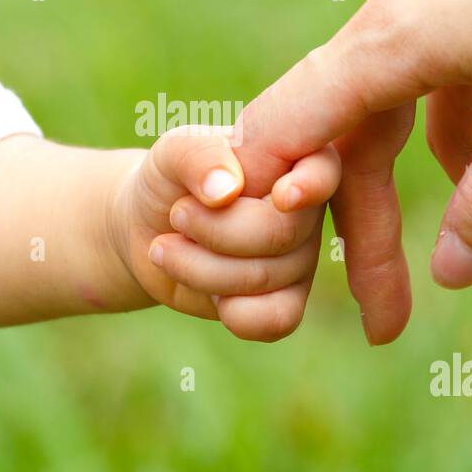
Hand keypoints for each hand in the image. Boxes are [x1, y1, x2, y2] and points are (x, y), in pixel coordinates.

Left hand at [114, 126, 340, 340]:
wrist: (148, 229)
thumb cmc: (171, 179)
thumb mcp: (173, 152)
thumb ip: (198, 156)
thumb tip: (226, 189)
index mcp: (294, 160)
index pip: (323, 170)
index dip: (310, 186)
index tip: (281, 196)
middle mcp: (307, 211)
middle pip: (281, 233)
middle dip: (215, 232)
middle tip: (176, 215)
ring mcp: (300, 258)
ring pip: (264, 278)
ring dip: (199, 268)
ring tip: (168, 246)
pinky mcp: (285, 300)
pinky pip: (277, 319)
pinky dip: (232, 312)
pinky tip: (202, 289)